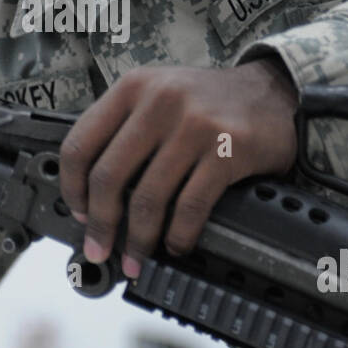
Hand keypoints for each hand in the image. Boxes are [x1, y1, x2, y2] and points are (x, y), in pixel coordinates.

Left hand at [59, 58, 298, 278]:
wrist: (275, 92)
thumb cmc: (210, 101)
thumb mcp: (158, 94)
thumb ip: (124, 128)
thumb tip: (92, 193)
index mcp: (133, 87)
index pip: (80, 143)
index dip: (72, 188)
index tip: (79, 213)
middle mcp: (159, 101)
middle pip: (109, 176)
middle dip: (100, 224)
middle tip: (99, 250)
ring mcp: (194, 125)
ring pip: (148, 197)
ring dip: (137, 240)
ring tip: (135, 260)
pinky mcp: (226, 149)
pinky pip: (190, 206)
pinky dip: (178, 235)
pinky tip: (175, 245)